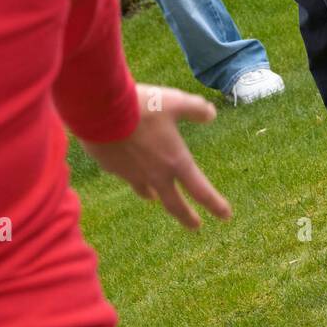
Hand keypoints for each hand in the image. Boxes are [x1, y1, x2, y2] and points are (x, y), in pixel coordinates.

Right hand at [80, 84, 231, 230]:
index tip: (225, 215)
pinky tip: (127, 167)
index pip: (200, 190)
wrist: (100, 110)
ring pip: (146, 191)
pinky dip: (130, 173)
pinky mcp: (111, 167)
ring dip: (155, 195)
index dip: (215, 204)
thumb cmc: (141, 106)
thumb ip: (196, 109)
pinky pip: (124, 174)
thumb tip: (211, 114)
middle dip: (186, 217)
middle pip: (174, 204)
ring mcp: (131, 174)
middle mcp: (155, 174)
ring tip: (156, 198)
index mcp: (175, 161)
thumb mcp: (175, 101)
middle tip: (195, 226)